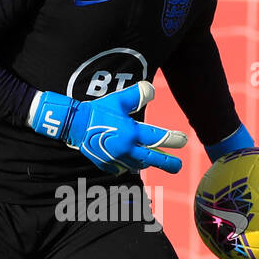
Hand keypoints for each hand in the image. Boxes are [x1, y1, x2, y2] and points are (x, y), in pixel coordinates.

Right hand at [29, 81, 186, 174]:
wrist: (74, 124)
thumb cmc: (99, 110)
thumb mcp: (119, 99)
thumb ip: (137, 94)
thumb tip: (152, 90)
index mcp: (131, 132)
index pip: (158, 138)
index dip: (173, 140)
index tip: (183, 141)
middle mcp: (126, 148)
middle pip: (153, 159)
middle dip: (168, 163)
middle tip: (178, 166)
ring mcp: (117, 159)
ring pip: (138, 165)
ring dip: (146, 162)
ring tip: (151, 159)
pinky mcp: (107, 165)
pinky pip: (123, 168)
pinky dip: (128, 164)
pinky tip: (129, 160)